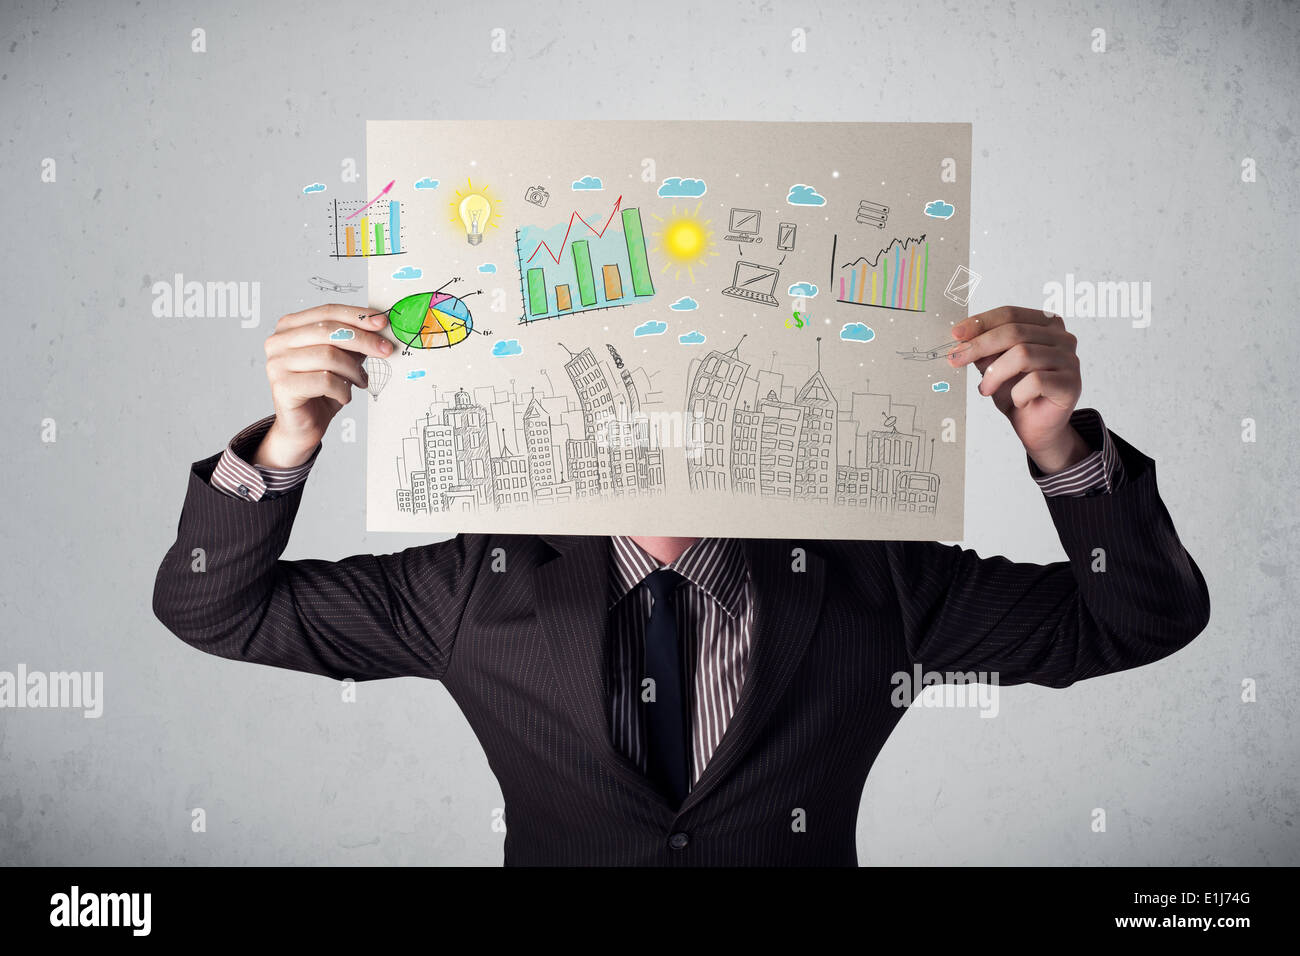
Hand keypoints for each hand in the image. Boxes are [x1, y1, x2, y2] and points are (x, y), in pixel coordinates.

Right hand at [255, 304, 393, 467]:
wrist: (302, 427)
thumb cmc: (321, 391)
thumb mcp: (340, 360)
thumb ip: (352, 342)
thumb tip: (379, 327)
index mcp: (289, 327)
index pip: (327, 312)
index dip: (357, 315)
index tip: (382, 322)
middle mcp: (278, 341)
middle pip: (328, 330)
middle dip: (363, 340)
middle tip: (385, 350)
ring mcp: (276, 363)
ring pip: (328, 355)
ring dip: (353, 370)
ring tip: (360, 381)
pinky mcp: (282, 386)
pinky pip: (325, 380)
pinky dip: (343, 389)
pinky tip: (344, 396)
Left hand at [948, 306, 1090, 473]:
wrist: (1036, 426)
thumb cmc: (1017, 392)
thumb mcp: (994, 364)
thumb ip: (984, 348)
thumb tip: (961, 338)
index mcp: (1045, 325)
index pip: (1010, 314)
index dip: (980, 322)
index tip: (956, 335)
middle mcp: (1062, 338)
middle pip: (1014, 332)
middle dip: (979, 346)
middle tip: (956, 359)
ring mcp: (1069, 359)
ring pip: (1023, 354)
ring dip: (995, 374)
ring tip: (985, 389)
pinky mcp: (1071, 383)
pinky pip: (1036, 381)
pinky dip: (1018, 393)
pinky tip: (1017, 401)